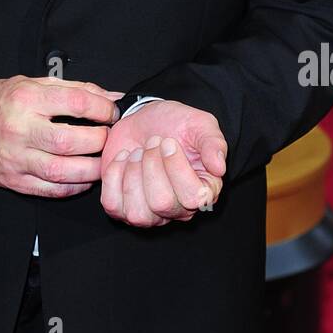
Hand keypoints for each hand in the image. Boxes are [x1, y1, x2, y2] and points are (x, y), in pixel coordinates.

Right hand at [0, 76, 123, 198]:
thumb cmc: (4, 101)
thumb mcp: (35, 83)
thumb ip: (76, 90)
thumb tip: (112, 98)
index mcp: (27, 98)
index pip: (75, 103)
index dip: (103, 108)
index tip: (112, 112)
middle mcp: (20, 129)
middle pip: (69, 141)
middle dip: (99, 141)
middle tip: (110, 137)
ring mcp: (16, 158)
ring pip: (61, 171)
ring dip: (91, 169)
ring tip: (103, 161)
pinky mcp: (14, 180)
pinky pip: (50, 190)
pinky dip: (74, 186)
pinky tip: (84, 178)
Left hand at [100, 100, 226, 227]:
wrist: (146, 119)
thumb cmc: (177, 125)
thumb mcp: (201, 125)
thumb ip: (214, 144)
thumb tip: (219, 168)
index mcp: (202, 192)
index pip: (192, 197)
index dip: (176, 168)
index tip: (169, 142)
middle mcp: (177, 209)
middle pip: (161, 203)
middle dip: (152, 165)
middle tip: (153, 143)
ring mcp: (148, 213)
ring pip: (137, 212)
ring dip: (132, 173)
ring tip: (138, 152)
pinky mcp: (121, 206)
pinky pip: (112, 205)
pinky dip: (113, 177)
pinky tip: (123, 159)